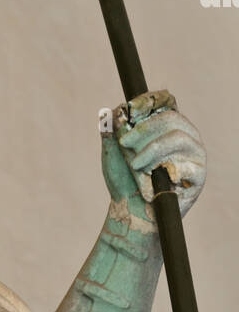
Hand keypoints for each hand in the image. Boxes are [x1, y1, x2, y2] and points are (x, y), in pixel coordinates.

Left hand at [101, 90, 205, 219]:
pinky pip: (184, 165)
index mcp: (167, 126)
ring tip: (136, 165)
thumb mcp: (113, 152)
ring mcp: (195, 155)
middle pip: (171, 118)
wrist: (130, 210)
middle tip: (125, 143)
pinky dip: (164, 170)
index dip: (149, 101)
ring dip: (152, 150)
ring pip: (178, 138)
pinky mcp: (199, 175)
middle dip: (145, 129)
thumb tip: (112, 110)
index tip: (130, 109)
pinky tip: (153, 179)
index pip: (165, 102)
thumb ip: (112, 129)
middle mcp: (185, 136)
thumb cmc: (124, 180)